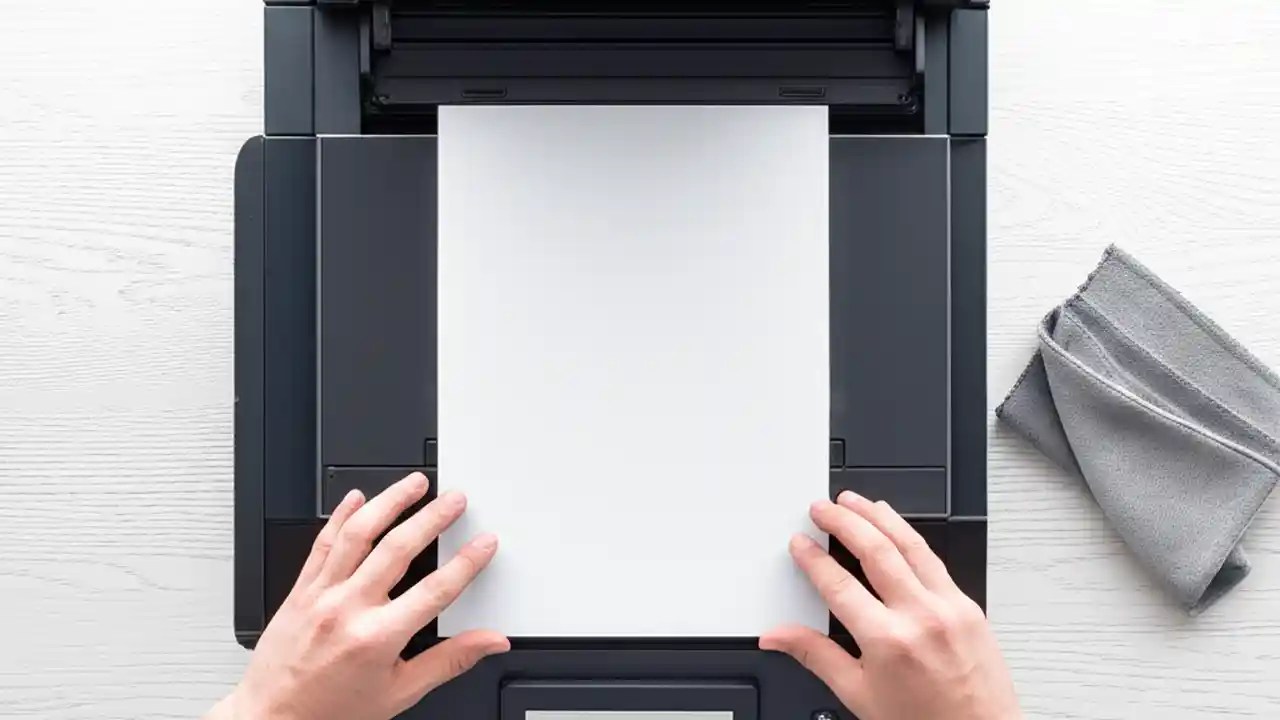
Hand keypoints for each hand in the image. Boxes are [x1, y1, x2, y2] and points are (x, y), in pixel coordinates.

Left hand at [207, 472, 508, 719]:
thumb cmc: (333, 713)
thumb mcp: (401, 693)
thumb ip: (450, 661)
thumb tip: (490, 642)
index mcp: (378, 639)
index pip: (435, 590)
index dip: (466, 562)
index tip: (483, 543)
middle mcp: (348, 610)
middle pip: (398, 549)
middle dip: (432, 518)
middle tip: (454, 500)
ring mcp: (320, 596)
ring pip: (358, 534)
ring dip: (389, 502)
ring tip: (413, 484)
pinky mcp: (299, 591)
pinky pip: (322, 544)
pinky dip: (340, 516)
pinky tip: (356, 497)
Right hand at [761, 492, 1019, 719]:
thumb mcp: (859, 695)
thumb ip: (815, 655)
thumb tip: (777, 636)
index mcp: (888, 641)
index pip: (839, 585)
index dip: (814, 559)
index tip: (800, 544)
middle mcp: (921, 616)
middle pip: (875, 550)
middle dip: (843, 521)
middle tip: (821, 507)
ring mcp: (950, 607)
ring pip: (909, 544)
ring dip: (878, 515)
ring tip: (854, 500)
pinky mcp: (969, 606)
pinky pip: (934, 559)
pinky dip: (910, 536)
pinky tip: (896, 526)